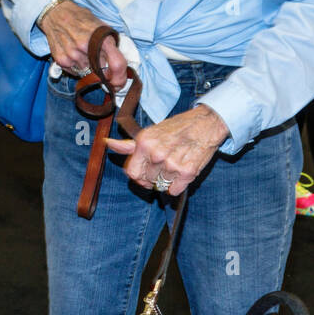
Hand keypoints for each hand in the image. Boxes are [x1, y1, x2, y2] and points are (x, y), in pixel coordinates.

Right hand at [38, 0, 125, 84]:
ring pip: (89, 74)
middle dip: (106, 76)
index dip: (121, 77)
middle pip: (103, 74)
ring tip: (85, 54)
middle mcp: (86, 47)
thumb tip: (120, 66)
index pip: (117, 64)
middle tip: (104, 70)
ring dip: (90, 69)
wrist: (56, 13)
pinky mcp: (62, 60)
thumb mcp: (101, 26)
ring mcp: (73, 55)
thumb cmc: (82, 19)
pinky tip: (75, 54)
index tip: (120, 82)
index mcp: (101, 38)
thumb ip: (111, 46)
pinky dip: (78, 67)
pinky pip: (76, 72)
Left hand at [106, 105, 229, 196]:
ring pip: (162, 186)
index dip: (138, 177)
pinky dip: (178, 185)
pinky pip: (175, 190)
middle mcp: (156, 154)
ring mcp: (172, 164)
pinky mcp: (187, 172)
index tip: (146, 175)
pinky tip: (182, 171)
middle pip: (148, 181)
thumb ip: (129, 144)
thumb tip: (108, 144)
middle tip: (165, 165)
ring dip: (168, 180)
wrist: (205, 124)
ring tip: (175, 165)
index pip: (132, 173)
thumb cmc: (177, 128)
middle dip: (155, 176)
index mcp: (144, 144)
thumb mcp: (150, 133)